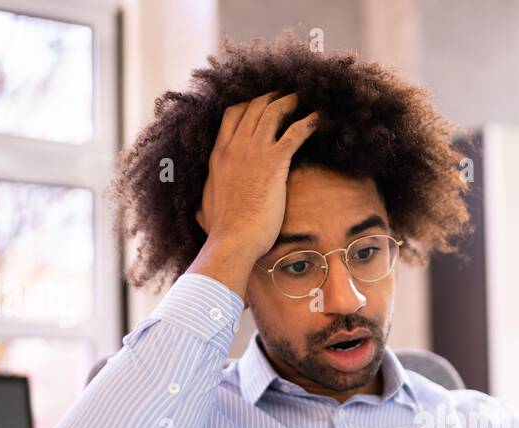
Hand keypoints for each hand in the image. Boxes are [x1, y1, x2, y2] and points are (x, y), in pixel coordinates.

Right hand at [187, 92, 319, 295]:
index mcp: (218, 156)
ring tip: (302, 99)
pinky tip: (318, 119)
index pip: (231, 116)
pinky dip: (307, 122)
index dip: (248, 105)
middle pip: (253, 108)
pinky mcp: (274, 162)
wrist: (233, 241)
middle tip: (286, 96)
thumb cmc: (222, 232)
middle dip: (271, 97)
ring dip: (289, 102)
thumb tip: (200, 212)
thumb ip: (205, 203)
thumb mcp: (205, 211)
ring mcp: (253, 153)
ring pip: (272, 112)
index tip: (261, 103)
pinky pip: (294, 133)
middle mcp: (234, 148)